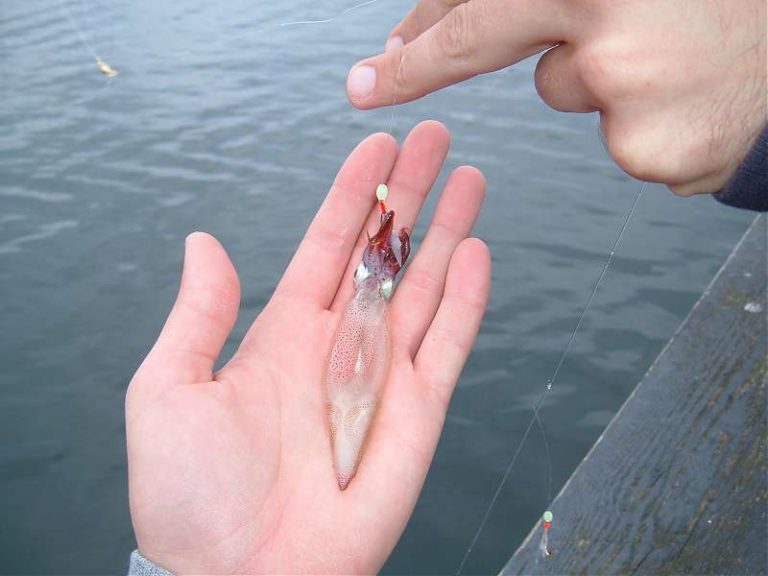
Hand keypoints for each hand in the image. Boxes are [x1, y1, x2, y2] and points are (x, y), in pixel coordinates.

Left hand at [126, 121, 489, 573]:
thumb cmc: (190, 498)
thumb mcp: (169, 392)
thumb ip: (198, 314)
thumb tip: (205, 243)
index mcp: (282, 334)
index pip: (326, 246)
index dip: (351, 195)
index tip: (375, 145)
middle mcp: (338, 347)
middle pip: (384, 255)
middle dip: (409, 195)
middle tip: (436, 139)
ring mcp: (382, 379)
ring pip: (424, 289)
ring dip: (447, 233)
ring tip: (468, 179)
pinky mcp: (418, 418)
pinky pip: (448, 348)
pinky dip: (467, 302)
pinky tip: (475, 253)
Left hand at [346, 0, 765, 195]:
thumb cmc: (714, 8)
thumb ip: (554, 0)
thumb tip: (448, 15)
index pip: (481, 0)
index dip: (424, 26)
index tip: (368, 65)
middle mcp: (604, 20)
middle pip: (484, 38)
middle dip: (418, 63)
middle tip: (369, 78)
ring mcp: (628, 87)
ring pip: (566, 84)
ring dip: (597, 71)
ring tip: (675, 49)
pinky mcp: (650, 147)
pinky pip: (612, 133)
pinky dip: (639, 118)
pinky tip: (689, 97)